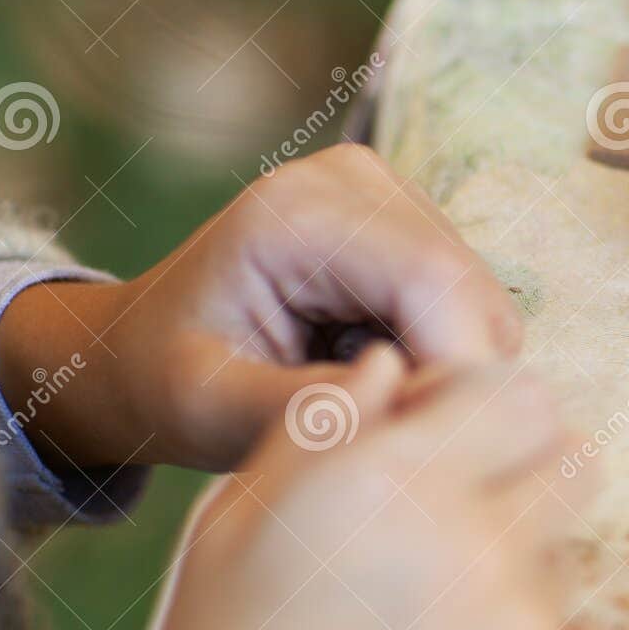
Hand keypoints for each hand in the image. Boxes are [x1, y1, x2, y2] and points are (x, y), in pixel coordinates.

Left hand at [0, 144, 521, 471]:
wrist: (142, 348)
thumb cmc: (168, 381)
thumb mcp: (212, 411)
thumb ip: (305, 411)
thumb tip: (402, 397)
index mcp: (299, 214)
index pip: (437, 285)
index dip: (455, 374)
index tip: (420, 447)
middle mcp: (357, 182)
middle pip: (474, 298)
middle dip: (448, 382)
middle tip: (376, 427)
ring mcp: (391, 197)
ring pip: (486, 311)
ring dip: (444, 373)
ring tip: (361, 392)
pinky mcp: (413, 225)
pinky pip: (475, 314)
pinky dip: (442, 360)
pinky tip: (375, 371)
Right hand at [44, 349, 615, 629]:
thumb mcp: (237, 525)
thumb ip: (323, 427)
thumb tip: (394, 362)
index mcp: (392, 482)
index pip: (522, 392)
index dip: (489, 413)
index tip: (454, 448)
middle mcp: (478, 547)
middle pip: (574, 463)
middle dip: (528, 480)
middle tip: (463, 531)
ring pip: (575, 561)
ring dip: (528, 577)